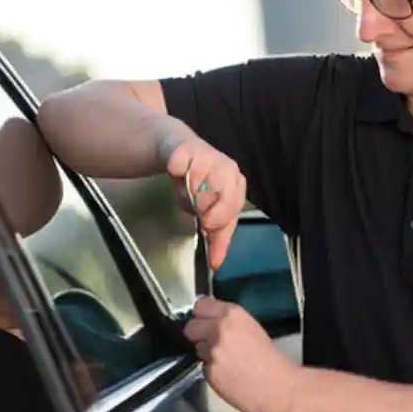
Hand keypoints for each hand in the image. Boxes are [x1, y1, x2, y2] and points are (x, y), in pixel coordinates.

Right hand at [164, 137, 245, 269]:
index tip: (207, 227)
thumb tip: (216, 264)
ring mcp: (210, 156)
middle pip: (222, 194)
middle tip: (195, 208)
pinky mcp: (187, 147)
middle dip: (206, 206)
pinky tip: (176, 172)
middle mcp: (228, 169)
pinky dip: (178, 169)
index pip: (234, 207)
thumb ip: (216, 237)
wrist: (179, 153)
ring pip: (201, 179)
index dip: (220, 219)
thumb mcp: (209, 213)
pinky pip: (181, 163)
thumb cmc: (197, 185)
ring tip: (184, 188)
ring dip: (189, 190)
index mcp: (236, 186)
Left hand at [182, 298, 299, 411]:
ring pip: (196, 348)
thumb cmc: (272, 358)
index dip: (202, 314)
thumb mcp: (252, 328)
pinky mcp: (208, 372)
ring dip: (206, 352)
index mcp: (232, 315)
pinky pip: (204, 366)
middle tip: (209, 340)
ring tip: (224, 360)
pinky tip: (226, 373)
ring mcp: (211, 352)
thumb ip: (230, 323)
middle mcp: (218, 330)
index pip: (200, 305)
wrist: (278, 387)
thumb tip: (213, 322)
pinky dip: (212, 369)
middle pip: (190, 327)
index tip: (205, 318)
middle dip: (197, 333)